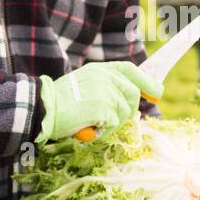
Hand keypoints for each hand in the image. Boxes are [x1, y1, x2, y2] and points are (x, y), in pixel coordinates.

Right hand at [35, 61, 163, 143]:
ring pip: (125, 113)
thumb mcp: (85, 85)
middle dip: (126, 111)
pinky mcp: (103, 107)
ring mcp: (106, 91)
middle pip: (132, 95)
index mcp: (100, 69)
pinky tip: (88, 127)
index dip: (147, 82)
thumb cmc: (60, 102)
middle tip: (108, 120)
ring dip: (112, 124)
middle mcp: (106, 77)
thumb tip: (131, 100)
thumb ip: (106, 87)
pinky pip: (114, 124)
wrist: (42, 108)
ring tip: (91, 122)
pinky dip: (103, 130)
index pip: (131, 71)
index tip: (156, 93)